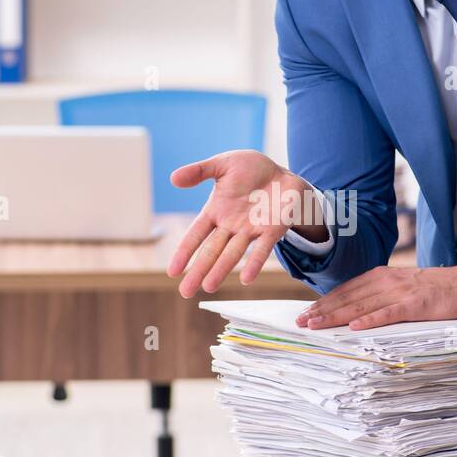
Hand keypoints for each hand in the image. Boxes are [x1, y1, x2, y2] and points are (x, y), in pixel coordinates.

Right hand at [167, 150, 320, 297]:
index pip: (196, 234)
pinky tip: (246, 279)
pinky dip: (254, 263)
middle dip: (198, 271)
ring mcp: (251, 230)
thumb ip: (199, 171)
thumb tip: (172, 178)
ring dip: (221, 270)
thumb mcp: (222, 164)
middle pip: (211, 251)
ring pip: (232, 254)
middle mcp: (231, 226)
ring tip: (208, 287)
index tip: (172, 271)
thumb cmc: (251, 170)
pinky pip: (261, 249)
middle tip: (186, 292)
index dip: (184, 252)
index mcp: (216, 211)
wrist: (283, 173)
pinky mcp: (272, 231)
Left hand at [295, 262, 456, 329]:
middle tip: (301, 323)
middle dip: (322, 311)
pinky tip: (354, 328)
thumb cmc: (435, 289)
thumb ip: (380, 294)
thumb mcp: (403, 286)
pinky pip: (388, 313)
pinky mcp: (416, 304)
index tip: (306, 314)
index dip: (324, 302)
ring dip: (337, 316)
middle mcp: (387, 281)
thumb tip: (356, 310)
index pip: (346, 290)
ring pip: (362, 306)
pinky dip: (370, 321)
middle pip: (348, 298)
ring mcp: (401, 292)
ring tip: (317, 325)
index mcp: (382, 275)